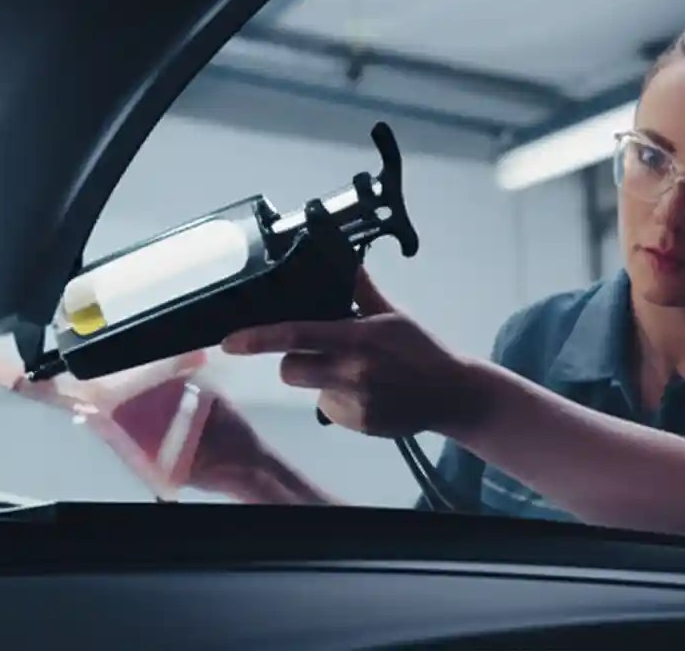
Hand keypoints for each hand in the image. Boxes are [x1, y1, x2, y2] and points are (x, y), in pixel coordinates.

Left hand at [220, 268, 482, 437]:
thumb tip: (346, 261)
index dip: (258, 338)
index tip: (231, 341)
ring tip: (357, 375)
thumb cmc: (423, 352)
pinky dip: (341, 401)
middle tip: (321, 352)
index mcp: (357, 339)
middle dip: (295, 359)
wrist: (453, 394)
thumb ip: (362, 290)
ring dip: (321, 380)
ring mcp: (355, 402)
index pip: (297, 335)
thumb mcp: (393, 316)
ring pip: (310, 388)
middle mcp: (353, 372)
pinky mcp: (359, 423)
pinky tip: (369, 394)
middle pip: (291, 369)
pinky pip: (330, 408)